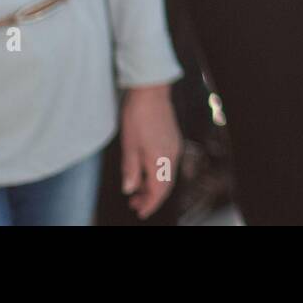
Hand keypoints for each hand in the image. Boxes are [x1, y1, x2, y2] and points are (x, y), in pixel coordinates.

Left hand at [120, 84, 181, 219]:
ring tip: (137, 188)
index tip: (140, 212)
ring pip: (166, 175)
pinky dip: (157, 173)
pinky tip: (145, 170)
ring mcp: (174, 146)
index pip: (158, 191)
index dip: (149, 204)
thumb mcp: (129, 144)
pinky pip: (167, 163)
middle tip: (134, 204)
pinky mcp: (172, 139)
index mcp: (161, 159)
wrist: (150, 90)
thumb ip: (130, 169)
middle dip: (150, 197)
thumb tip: (129, 188)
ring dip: (153, 185)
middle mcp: (172, 155)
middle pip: (164, 185)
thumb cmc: (138, 115)